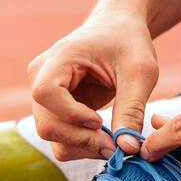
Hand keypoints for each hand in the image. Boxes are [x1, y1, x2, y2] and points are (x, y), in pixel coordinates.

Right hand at [26, 13, 158, 160]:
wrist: (118, 30)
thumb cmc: (128, 43)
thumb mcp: (140, 72)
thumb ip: (132, 110)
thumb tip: (126, 149)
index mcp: (59, 58)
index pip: (46, 93)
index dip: (71, 114)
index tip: (100, 121)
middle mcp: (41, 76)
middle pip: (46, 123)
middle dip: (81, 140)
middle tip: (115, 146)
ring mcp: (43, 95)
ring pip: (50, 136)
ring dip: (82, 147)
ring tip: (113, 143)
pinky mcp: (52, 109)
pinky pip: (59, 137)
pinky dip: (81, 146)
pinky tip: (104, 138)